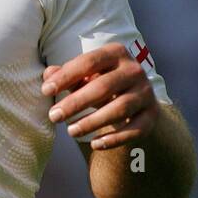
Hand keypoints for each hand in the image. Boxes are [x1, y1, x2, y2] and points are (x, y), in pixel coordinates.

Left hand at [41, 43, 159, 149]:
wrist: (135, 101)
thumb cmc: (101, 85)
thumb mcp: (84, 77)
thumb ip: (66, 75)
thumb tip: (48, 75)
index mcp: (116, 53)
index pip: (89, 61)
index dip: (66, 76)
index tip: (45, 91)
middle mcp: (134, 70)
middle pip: (103, 87)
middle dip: (75, 103)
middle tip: (53, 116)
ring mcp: (146, 93)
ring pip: (119, 109)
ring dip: (92, 122)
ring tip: (70, 131)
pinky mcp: (151, 116)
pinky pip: (134, 130)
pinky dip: (114, 139)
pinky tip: (94, 144)